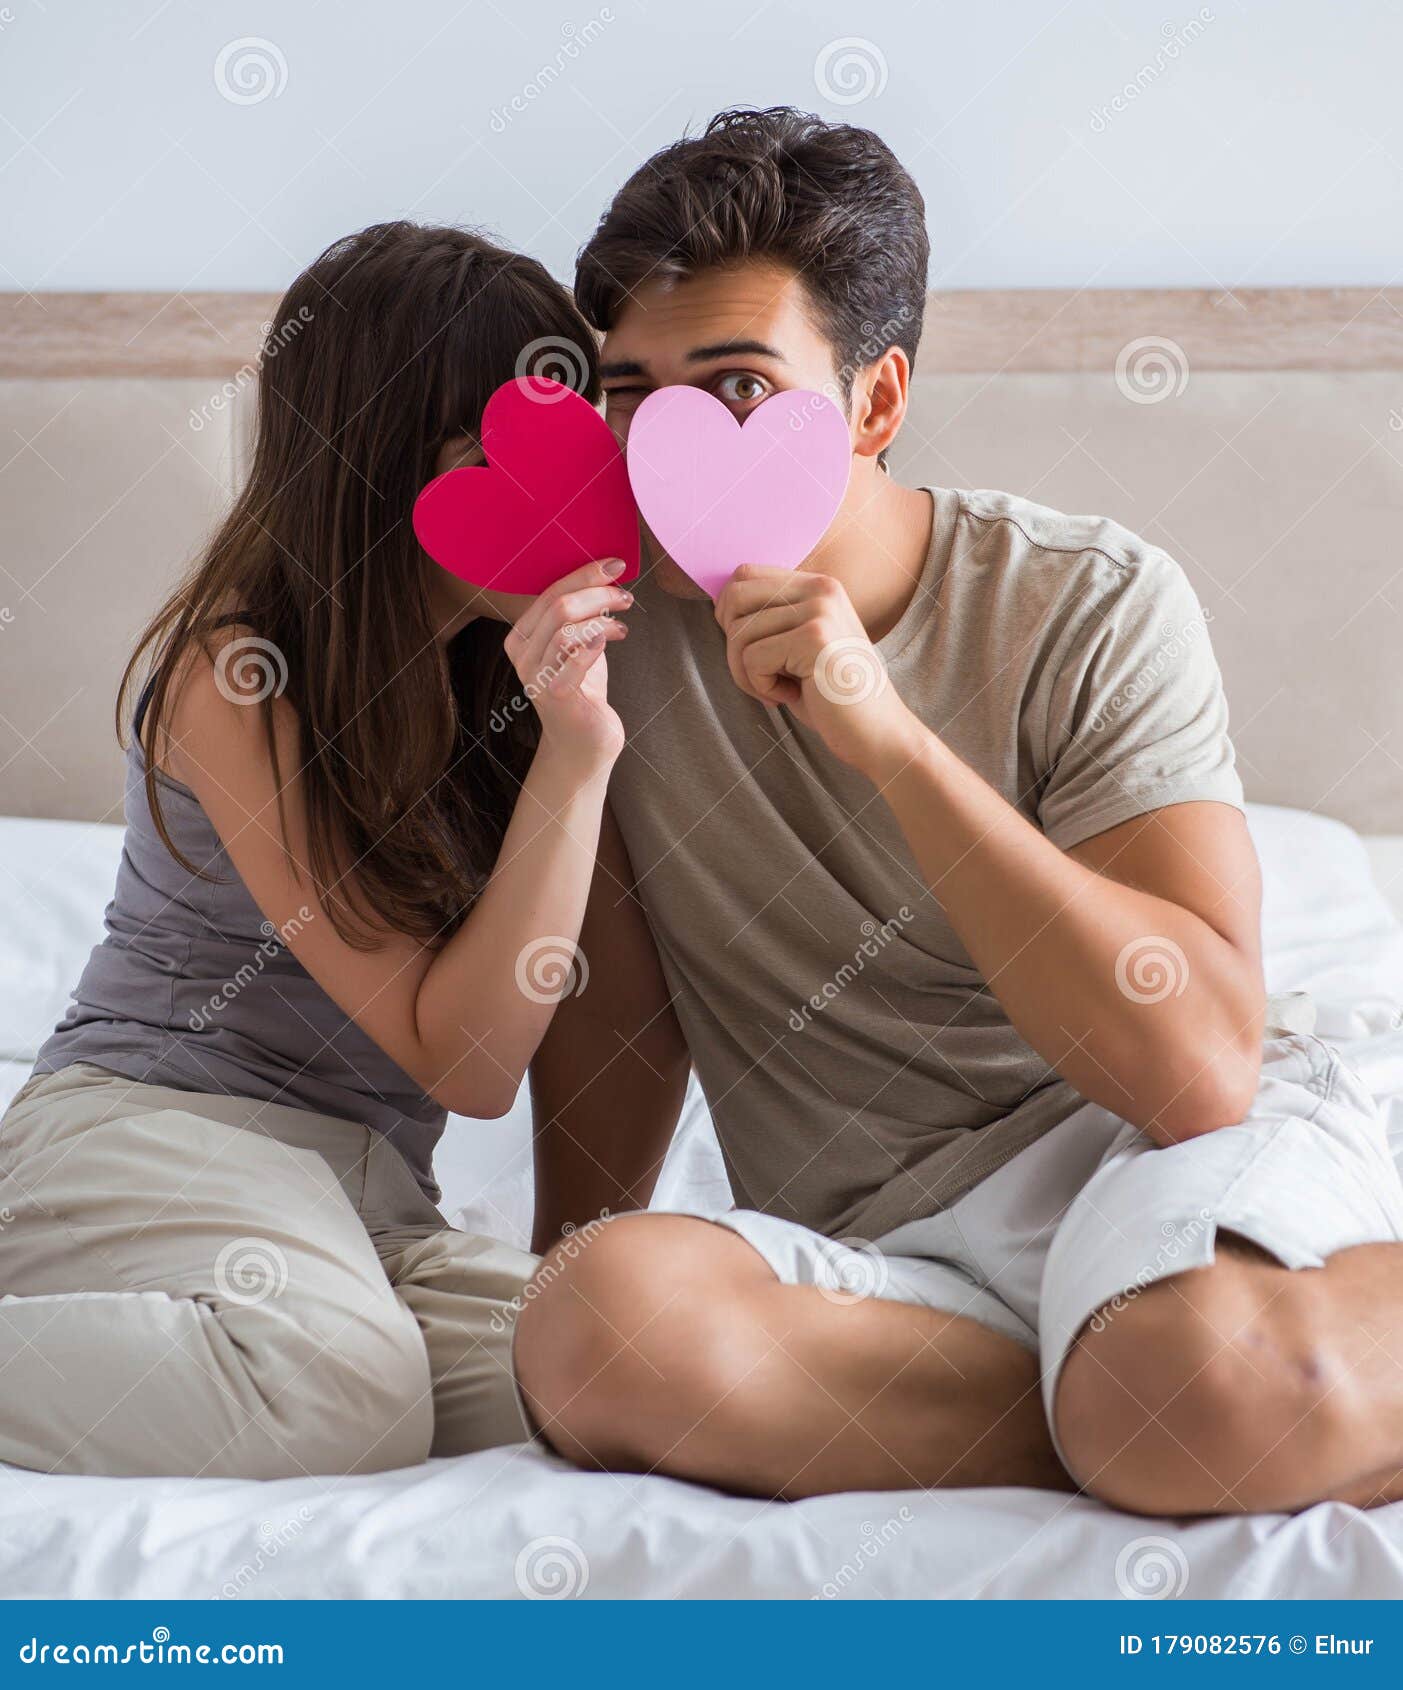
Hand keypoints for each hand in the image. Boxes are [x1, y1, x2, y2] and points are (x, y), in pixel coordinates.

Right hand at [504, 560, 630, 773]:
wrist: (584, 740)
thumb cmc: (583, 687)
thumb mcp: (576, 643)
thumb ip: (580, 614)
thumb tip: (605, 576)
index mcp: (522, 635)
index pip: (550, 592)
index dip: (583, 574)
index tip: (615, 565)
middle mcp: (522, 654)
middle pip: (559, 606)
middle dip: (597, 593)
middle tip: (626, 596)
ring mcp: (536, 676)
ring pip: (566, 627)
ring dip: (602, 618)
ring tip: (623, 625)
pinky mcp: (556, 694)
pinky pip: (575, 657)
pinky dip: (596, 642)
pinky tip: (614, 637)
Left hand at [713, 565, 922, 776]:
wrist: (876, 733)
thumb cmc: (830, 697)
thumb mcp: (796, 646)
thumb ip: (769, 619)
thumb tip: (718, 604)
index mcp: (817, 585)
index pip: (744, 574)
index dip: (729, 614)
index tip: (749, 651)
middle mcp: (821, 588)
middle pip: (734, 598)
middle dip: (732, 645)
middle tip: (759, 675)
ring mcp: (820, 610)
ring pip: (739, 633)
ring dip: (747, 674)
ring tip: (779, 690)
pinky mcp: (814, 637)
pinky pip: (752, 658)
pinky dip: (762, 687)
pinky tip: (792, 695)